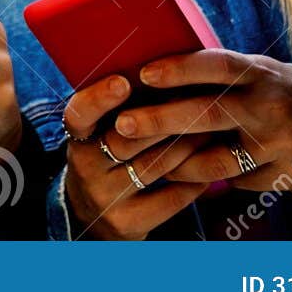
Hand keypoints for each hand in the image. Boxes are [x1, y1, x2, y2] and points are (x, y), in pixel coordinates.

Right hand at [60, 76, 207, 239]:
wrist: (94, 218)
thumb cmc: (109, 158)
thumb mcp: (101, 135)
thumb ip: (122, 109)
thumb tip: (164, 67)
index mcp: (77, 139)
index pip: (79, 115)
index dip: (99, 98)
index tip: (123, 81)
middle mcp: (85, 169)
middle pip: (127, 138)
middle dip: (165, 117)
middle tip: (198, 96)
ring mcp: (105, 199)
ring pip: (155, 165)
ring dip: (189, 143)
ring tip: (215, 125)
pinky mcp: (127, 224)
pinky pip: (170, 198)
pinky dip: (194, 179)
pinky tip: (211, 164)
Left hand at [114, 50, 291, 193]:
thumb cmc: (265, 91)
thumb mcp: (250, 71)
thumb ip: (212, 73)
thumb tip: (147, 72)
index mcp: (259, 72)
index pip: (218, 65)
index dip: (180, 69)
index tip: (143, 74)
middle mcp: (270, 107)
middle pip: (210, 114)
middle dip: (161, 120)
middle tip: (123, 125)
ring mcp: (278, 144)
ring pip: (218, 159)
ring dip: (175, 162)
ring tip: (142, 162)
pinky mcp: (282, 175)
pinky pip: (233, 181)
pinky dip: (202, 179)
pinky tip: (177, 177)